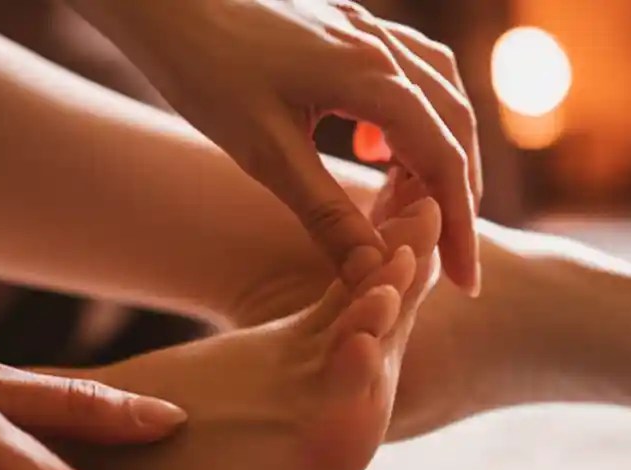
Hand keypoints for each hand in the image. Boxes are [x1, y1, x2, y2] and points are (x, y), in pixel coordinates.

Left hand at [74, 0, 481, 293]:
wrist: (164, 1)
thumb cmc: (203, 71)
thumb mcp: (266, 155)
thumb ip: (326, 215)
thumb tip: (373, 272)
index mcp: (373, 78)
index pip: (443, 162)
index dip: (460, 228)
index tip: (466, 281)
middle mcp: (382, 47)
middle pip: (455, 126)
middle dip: (460, 195)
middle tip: (453, 256)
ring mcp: (365, 29)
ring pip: (438, 93)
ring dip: (442, 151)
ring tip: (424, 207)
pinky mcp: (343, 25)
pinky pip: (406, 70)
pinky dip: (411, 116)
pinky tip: (375, 147)